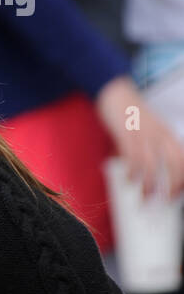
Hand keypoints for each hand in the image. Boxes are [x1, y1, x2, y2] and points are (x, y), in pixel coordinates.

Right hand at [95, 75, 183, 199]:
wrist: (115, 93)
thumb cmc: (130, 114)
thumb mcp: (147, 131)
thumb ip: (150, 149)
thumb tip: (146, 173)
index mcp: (167, 134)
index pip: (182, 159)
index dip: (182, 178)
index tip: (175, 194)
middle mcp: (160, 134)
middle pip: (175, 162)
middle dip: (172, 184)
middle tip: (164, 200)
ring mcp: (143, 133)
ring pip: (152, 163)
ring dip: (149, 183)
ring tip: (144, 197)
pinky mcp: (127, 132)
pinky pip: (132, 155)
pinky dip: (132, 170)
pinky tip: (129, 179)